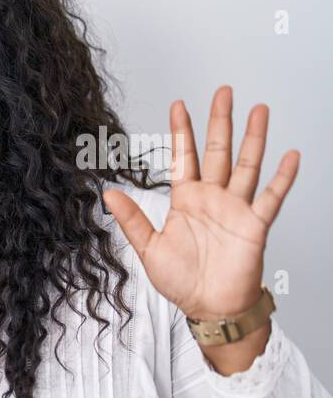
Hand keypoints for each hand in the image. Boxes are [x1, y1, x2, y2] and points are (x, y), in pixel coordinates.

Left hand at [103, 86, 298, 319]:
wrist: (208, 307)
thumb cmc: (181, 281)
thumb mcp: (149, 248)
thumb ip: (131, 219)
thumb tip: (108, 193)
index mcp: (186, 201)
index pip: (184, 157)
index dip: (182, 131)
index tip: (179, 104)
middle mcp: (213, 198)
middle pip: (218, 151)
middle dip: (220, 121)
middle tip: (223, 91)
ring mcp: (236, 208)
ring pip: (247, 165)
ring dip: (254, 138)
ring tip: (258, 109)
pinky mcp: (255, 224)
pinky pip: (272, 196)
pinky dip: (282, 176)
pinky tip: (290, 155)